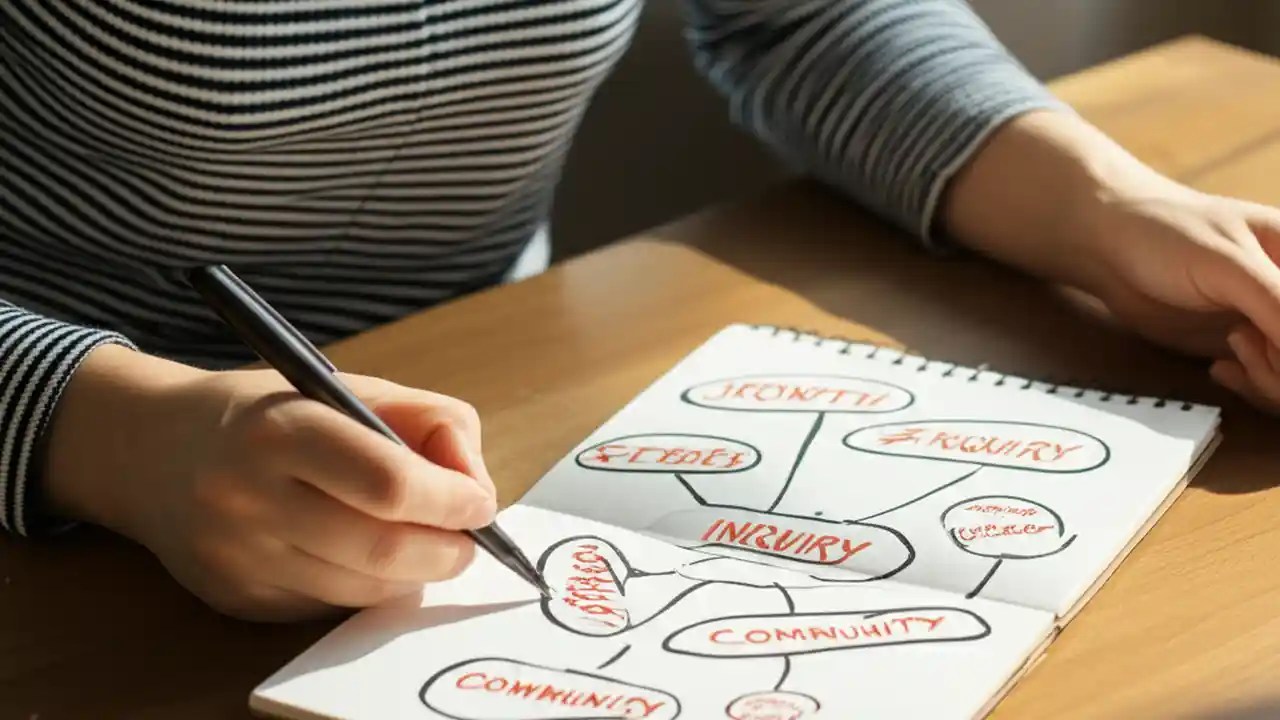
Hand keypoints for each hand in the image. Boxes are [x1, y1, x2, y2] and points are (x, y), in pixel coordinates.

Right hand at [45, 347, 496, 620]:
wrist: (155, 451)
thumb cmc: (273, 413)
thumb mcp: (349, 387)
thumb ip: (429, 421)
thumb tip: (476, 487)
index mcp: (282, 429)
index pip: (389, 482)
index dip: (452, 500)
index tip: (480, 503)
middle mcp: (250, 497)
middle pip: (382, 549)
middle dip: (447, 550)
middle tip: (467, 538)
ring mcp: (239, 557)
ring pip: (363, 589)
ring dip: (416, 574)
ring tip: (427, 544)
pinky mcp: (239, 599)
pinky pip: (332, 607)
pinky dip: (370, 586)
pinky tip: (368, 556)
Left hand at [1079, 181, 1279, 408]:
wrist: (1110, 246)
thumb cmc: (1170, 234)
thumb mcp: (1231, 264)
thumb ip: (1279, 303)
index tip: (1270, 342)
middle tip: (1243, 341)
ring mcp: (1271, 324)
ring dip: (1271, 379)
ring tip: (1232, 346)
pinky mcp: (1242, 348)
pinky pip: (1266, 385)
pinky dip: (1252, 386)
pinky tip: (1220, 368)